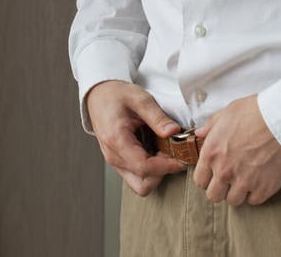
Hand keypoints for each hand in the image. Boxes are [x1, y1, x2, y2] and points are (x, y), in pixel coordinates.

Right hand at [86, 80, 186, 196]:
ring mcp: (115, 161)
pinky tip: (156, 151)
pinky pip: (136, 175)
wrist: (98, 96)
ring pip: (140, 184)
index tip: (182, 159)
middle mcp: (113, 156)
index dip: (167, 167)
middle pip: (143, 184)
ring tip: (165, 151)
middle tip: (173, 154)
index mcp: (117, 140)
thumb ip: (157, 117)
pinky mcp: (119, 162)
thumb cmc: (115, 95)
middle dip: (162, 173)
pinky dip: (150, 169)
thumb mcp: (140, 99)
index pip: (144, 167)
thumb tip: (174, 132)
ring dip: (156, 173)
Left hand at [193, 94, 280, 206]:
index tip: (215, 173)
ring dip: (238, 191)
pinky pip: (254, 201)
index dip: (207, 177)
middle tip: (231, 178)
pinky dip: (256, 193)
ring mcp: (243, 182)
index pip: (199, 180)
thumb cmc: (256, 112)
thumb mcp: (228, 112)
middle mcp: (224, 171)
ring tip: (247, 178)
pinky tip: (260, 179)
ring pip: (233, 201)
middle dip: (220, 188)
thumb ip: (211, 126)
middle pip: (213, 196)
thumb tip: (201, 134)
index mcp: (212, 153)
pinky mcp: (263, 189)